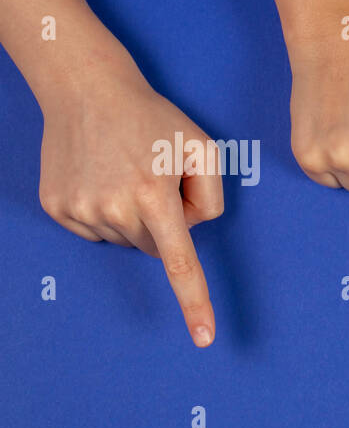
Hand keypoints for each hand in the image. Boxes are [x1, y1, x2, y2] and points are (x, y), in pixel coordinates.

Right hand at [38, 63, 223, 347]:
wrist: (86, 89)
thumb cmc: (153, 119)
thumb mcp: (204, 149)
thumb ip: (212, 198)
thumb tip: (189, 232)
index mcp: (154, 196)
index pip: (179, 263)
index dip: (194, 303)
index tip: (204, 338)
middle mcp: (113, 208)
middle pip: (156, 248)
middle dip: (164, 224)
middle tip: (155, 179)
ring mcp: (80, 210)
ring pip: (126, 240)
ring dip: (134, 216)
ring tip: (126, 172)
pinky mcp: (57, 208)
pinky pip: (96, 230)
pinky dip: (106, 212)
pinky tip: (102, 178)